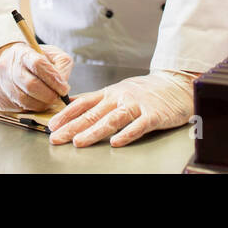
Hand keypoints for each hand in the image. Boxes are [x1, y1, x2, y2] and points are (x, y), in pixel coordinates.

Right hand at [0, 42, 72, 111]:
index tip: (64, 88)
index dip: (53, 79)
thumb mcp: (50, 55)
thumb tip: (63, 86)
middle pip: (31, 85)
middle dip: (49, 95)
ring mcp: (0, 83)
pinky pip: (17, 109)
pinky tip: (36, 103)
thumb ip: (61, 66)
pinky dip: (31, 109)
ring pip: (25, 101)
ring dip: (42, 104)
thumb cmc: (33, 60)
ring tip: (48, 100)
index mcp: (22, 52)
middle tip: (58, 97)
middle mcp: (7, 67)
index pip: (38, 64)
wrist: (7, 64)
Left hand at [47, 71, 195, 147]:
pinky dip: (127, 135)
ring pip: (112, 120)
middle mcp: (119, 98)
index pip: (82, 103)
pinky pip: (138, 126)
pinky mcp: (153, 115)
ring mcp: (136, 106)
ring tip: (79, 141)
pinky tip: (115, 143)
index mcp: (109, 93)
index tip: (51, 125)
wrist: (175, 85)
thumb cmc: (145, 91)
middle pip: (92, 113)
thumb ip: (96, 99)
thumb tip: (71, 104)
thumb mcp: (116, 91)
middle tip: (56, 137)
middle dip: (72, 126)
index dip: (66, 114)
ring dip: (93, 131)